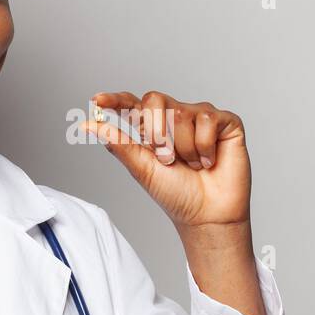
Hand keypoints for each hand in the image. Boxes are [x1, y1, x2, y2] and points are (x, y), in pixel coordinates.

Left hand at [82, 90, 250, 230]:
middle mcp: (176, 116)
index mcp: (153, 128)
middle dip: (156, 132)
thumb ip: (120, 143)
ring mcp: (201, 117)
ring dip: (183, 148)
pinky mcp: (225, 122)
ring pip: (182, 113)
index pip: (132, 104)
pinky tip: (209, 161)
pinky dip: (204, 146)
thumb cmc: (177, 194)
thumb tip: (89, 125)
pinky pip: (208, 119)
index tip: (96, 101)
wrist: (207, 215)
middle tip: (166, 159)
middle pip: (155, 99)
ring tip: (192, 165)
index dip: (115, 100)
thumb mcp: (142, 169)